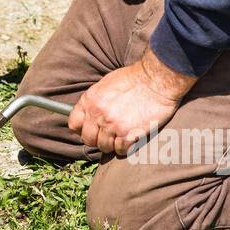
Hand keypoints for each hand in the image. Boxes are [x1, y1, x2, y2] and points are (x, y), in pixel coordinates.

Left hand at [68, 49, 196, 155]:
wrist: (156, 80)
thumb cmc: (134, 78)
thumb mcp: (106, 84)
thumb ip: (95, 100)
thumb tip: (89, 113)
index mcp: (90, 100)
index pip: (74, 123)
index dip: (82, 129)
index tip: (90, 130)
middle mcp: (97, 114)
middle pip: (88, 139)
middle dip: (97, 139)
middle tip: (109, 136)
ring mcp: (112, 126)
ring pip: (104, 147)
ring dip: (113, 144)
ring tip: (122, 136)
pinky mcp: (128, 135)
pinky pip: (120, 150)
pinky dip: (126, 147)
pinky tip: (131, 139)